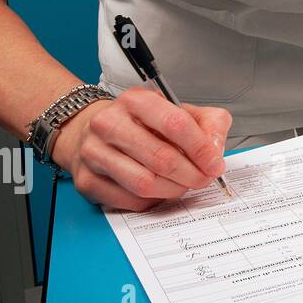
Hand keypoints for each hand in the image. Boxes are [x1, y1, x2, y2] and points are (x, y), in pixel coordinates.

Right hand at [52, 87, 231, 210]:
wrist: (95, 131)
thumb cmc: (143, 124)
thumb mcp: (180, 111)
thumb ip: (209, 124)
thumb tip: (215, 151)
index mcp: (136, 101)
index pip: (175, 124)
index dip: (201, 148)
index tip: (214, 164)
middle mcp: (109, 124)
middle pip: (161, 158)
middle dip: (191, 174)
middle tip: (204, 179)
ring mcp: (94, 153)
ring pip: (144, 183)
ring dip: (173, 190)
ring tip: (183, 185)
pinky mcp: (87, 180)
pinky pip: (129, 200)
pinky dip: (152, 201)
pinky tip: (159, 191)